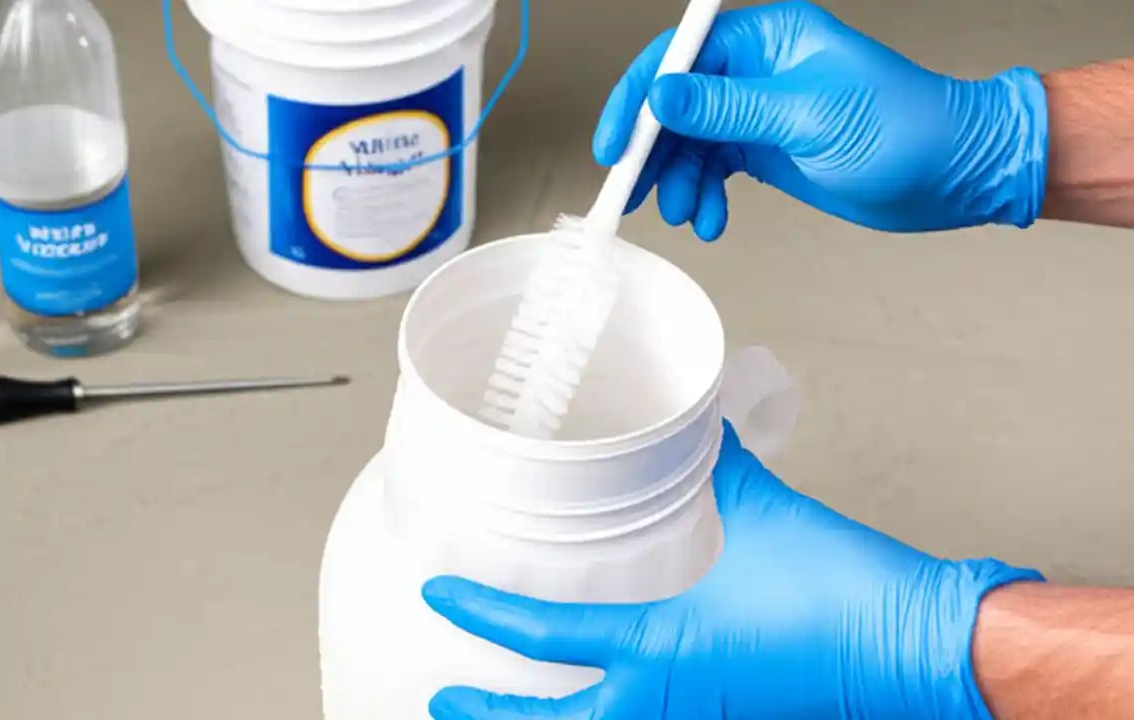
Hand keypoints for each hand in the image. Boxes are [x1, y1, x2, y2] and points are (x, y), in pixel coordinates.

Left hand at [423, 423, 1042, 718]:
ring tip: (519, 712)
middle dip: (493, 718)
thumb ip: (719, 469)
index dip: (483, 612)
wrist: (919, 648)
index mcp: (662, 648)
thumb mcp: (764, 514)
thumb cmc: (846, 596)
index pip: (544, 632)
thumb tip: (702, 431)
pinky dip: (616, 718)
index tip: (441, 594)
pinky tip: (611, 702)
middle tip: (446, 699)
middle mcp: (671, 699)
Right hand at [594, 0, 1048, 239]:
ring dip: (679, 181)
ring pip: (690, 142)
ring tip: (686, 214)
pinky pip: (714, 168)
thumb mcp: (806, 116)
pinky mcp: (766, 148)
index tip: (617, 144)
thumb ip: (727, 109)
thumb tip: (661, 97)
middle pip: (675, 104)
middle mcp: (757, 70)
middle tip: (634, 192)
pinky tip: (710, 219)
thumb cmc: (905, 129)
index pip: (679, 57)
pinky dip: (705, 195)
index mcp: (767, 39)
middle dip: (653, 151)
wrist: (954, 173)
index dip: (639, 99)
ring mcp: (759, 110)